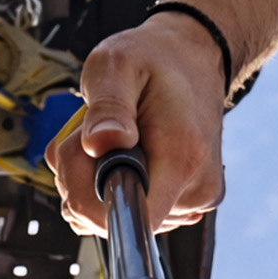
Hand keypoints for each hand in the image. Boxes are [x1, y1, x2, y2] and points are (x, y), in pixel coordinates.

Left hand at [46, 13, 226, 236]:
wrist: (193, 59)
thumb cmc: (155, 59)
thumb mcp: (117, 64)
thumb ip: (106, 104)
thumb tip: (99, 144)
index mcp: (182, 155)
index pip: (130, 218)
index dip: (87, 197)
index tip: (84, 153)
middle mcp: (195, 189)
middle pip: (112, 218)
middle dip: (82, 179)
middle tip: (93, 131)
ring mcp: (193, 202)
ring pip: (115, 216)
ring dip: (93, 181)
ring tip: (111, 136)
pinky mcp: (186, 205)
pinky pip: (131, 211)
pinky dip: (110, 186)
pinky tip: (120, 153)